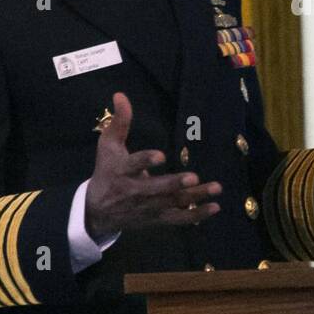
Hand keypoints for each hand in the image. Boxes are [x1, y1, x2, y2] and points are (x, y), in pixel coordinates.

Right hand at [85, 92, 221, 239]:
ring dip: (195, 197)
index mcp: (122, 171)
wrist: (96, 211)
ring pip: (172, 203)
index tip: (161, 156)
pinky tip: (214, 207)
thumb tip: (121, 95)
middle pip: (156, 189)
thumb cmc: (106, 171)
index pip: (133, 165)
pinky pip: (178, 218)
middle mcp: (135, 191)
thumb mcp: (108, 146)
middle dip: (174, 184)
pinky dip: (196, 214)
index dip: (146, 161)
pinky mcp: (157, 218)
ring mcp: (147, 207)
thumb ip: (119, 122)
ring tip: (216, 188)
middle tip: (193, 177)